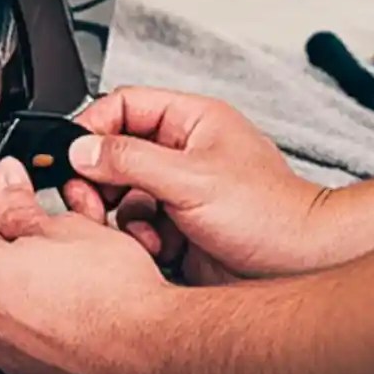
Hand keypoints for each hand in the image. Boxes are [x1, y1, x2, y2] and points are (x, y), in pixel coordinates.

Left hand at [0, 157, 172, 373]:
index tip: (3, 194)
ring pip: (1, 294)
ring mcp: (4, 350)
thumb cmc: (112, 293)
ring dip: (24, 266)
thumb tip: (5, 182)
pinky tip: (70, 284)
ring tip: (63, 250)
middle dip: (4, 234)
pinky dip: (37, 299)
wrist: (151, 347)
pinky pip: (22, 323)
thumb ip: (19, 202)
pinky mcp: (31, 367)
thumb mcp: (61, 225)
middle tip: (37, 217)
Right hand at [60, 87, 329, 283]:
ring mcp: (178, 189)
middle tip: (91, 203)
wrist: (300, 267)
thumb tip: (82, 149)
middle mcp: (181, 152)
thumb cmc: (270, 214)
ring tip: (137, 232)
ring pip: (121, 193)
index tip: (73, 156)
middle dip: (99, 180)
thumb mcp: (191, 179)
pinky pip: (136, 225)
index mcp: (190, 121)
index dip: (93, 129)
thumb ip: (130, 160)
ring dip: (120, 216)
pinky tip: (157, 249)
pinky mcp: (176, 226)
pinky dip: (139, 240)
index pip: (123, 106)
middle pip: (114, 152)